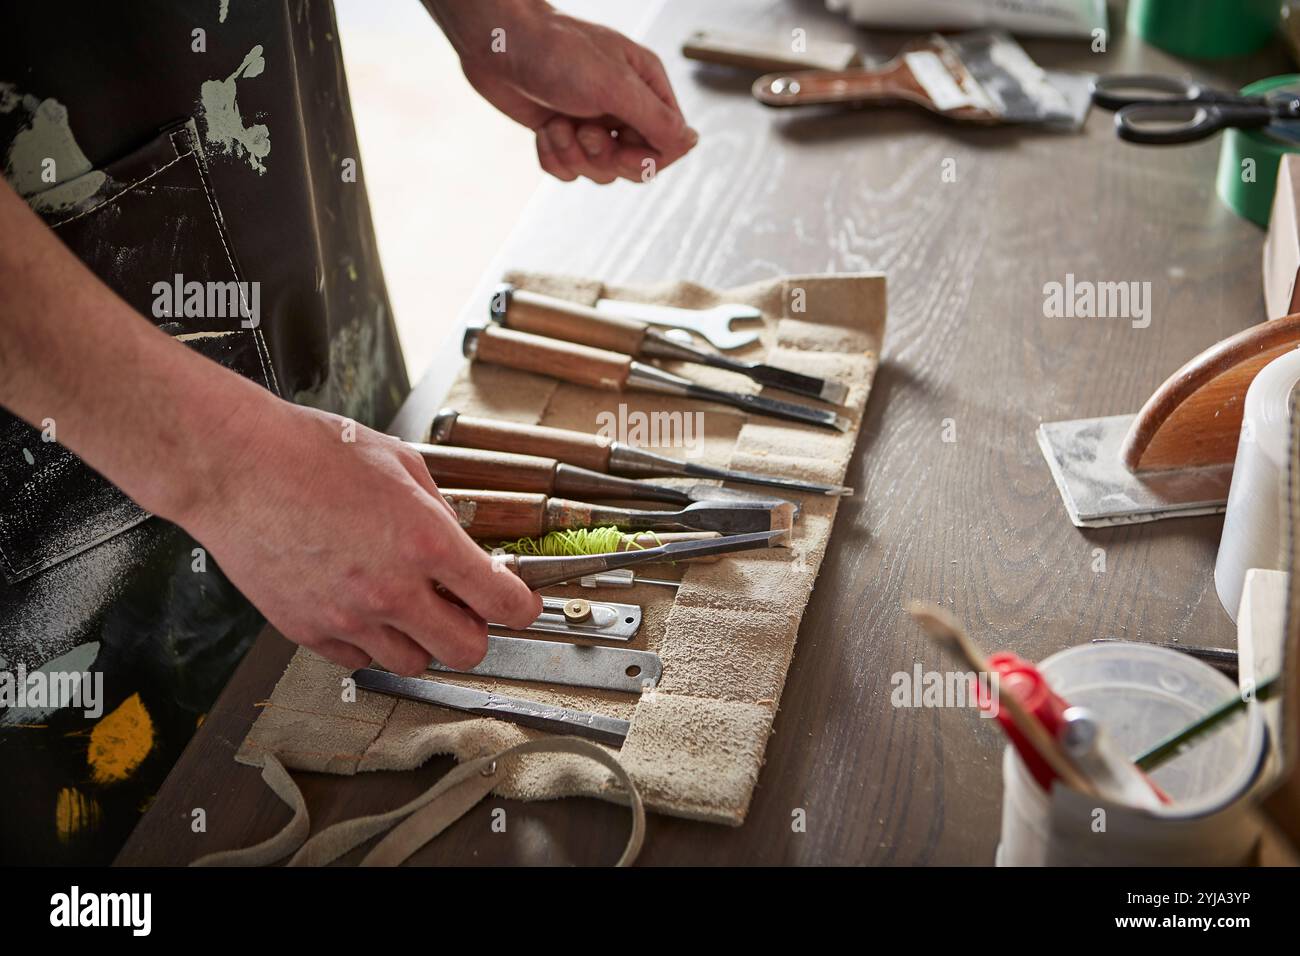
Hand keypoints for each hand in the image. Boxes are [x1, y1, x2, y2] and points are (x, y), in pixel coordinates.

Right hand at [175, 398, 540, 674]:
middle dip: (474, 631)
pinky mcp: (308, 630)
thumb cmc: (309, 451)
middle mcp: (392, 588)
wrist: (234, 465)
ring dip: (421, 639)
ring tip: (406, 604)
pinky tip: (362, 607)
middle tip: (462, 608)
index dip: (523, 607)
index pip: (503, 603)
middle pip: (467, 651)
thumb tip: (462, 543)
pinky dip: (370, 642)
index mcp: (425, 541)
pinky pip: (359, 660)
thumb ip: (440, 511)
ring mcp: (348, 616)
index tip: (520, 603)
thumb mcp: (400, 463)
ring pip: (413, 663)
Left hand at [428, 0, 697, 183]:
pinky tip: (542, 129)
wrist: (498, 44)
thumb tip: (692, 142)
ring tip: (557, 124)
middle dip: (604, 157)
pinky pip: (568, 170)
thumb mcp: (615, 86)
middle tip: (583, 131)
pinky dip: (554, 157)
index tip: (622, 149)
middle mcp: (623, 107)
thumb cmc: (558, 54)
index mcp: (646, 88)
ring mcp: (591, 122)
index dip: (646, 158)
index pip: (668, 144)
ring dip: (574, 155)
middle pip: (633, 164)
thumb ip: (657, 119)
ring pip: (599, 172)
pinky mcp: (562, 134)